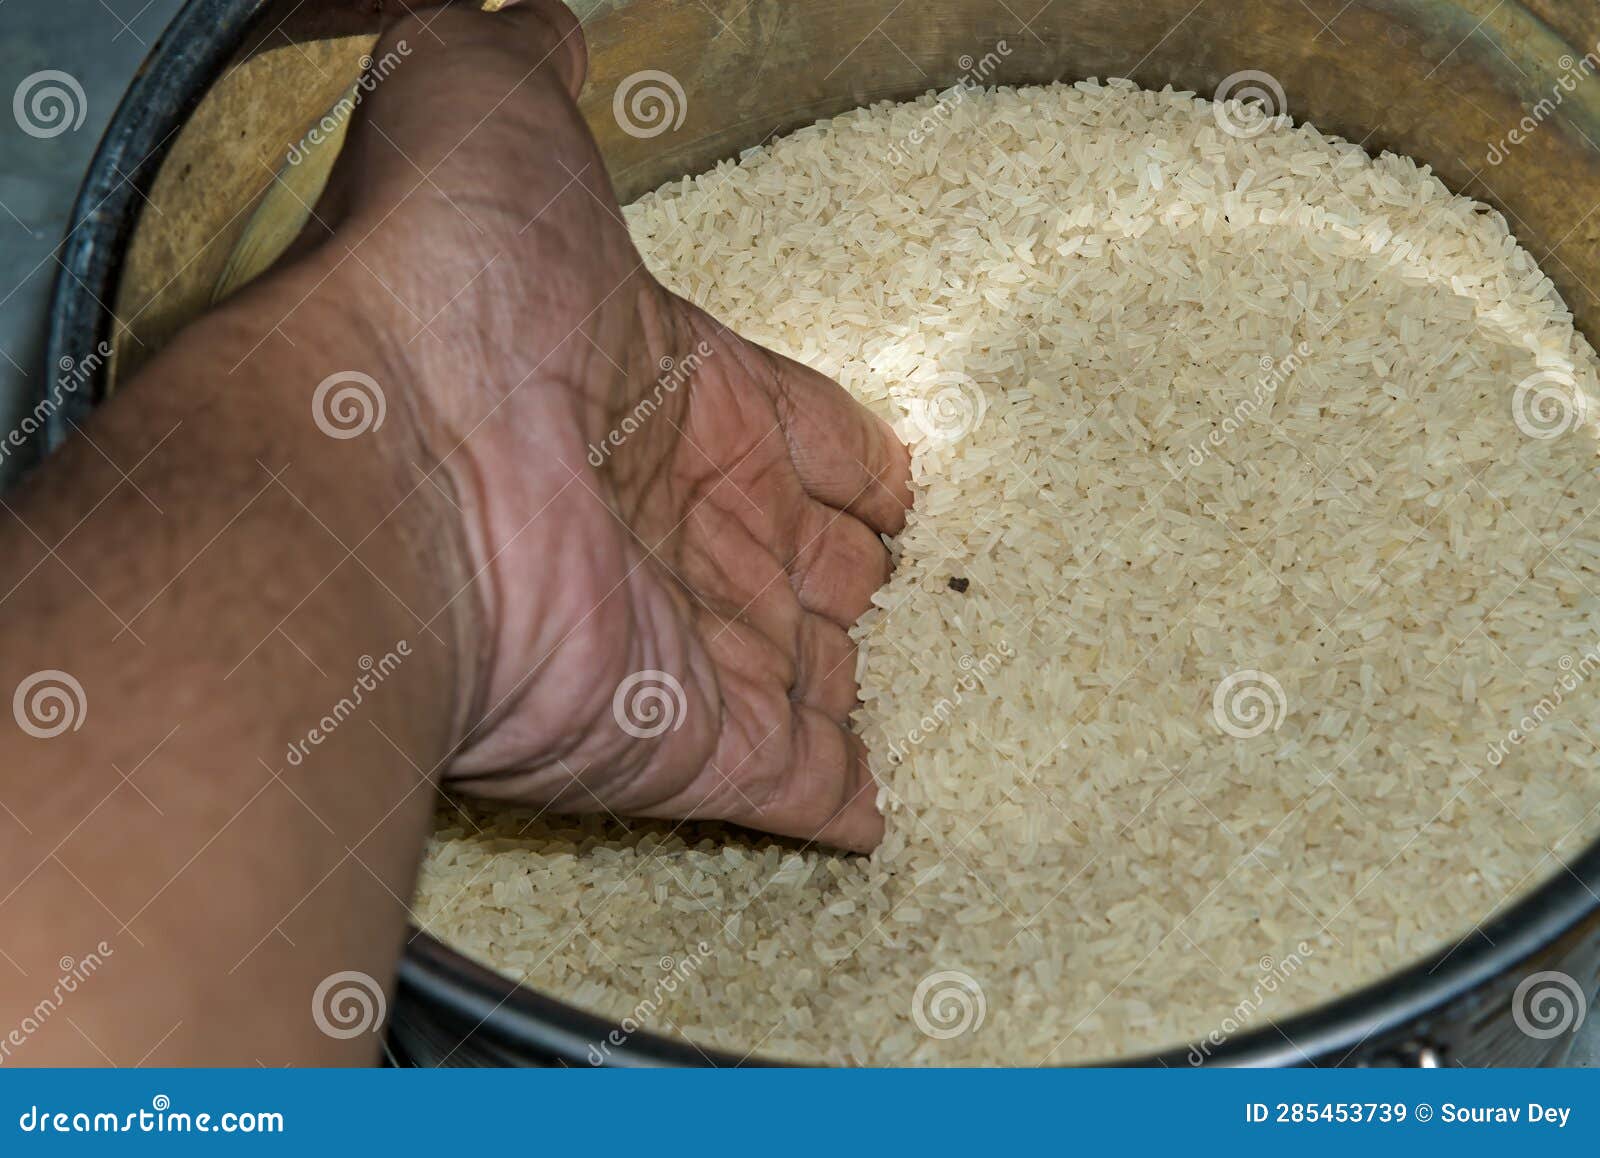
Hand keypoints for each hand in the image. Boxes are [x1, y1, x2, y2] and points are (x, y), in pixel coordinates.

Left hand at [302, 1, 911, 849]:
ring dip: (837, 683)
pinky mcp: (696, 746)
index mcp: (662, 397)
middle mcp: (674, 524)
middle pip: (789, 556)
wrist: (390, 474)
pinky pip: (791, 785)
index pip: (781, 424)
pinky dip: (834, 802)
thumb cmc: (449, 300)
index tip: (884, 475)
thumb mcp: (479, 123)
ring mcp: (690, 643)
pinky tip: (870, 811)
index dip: (836, 447)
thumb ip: (511, 68)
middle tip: (876, 580)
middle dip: (835, 569)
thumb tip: (535, 18)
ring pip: (796, 671)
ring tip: (880, 691)